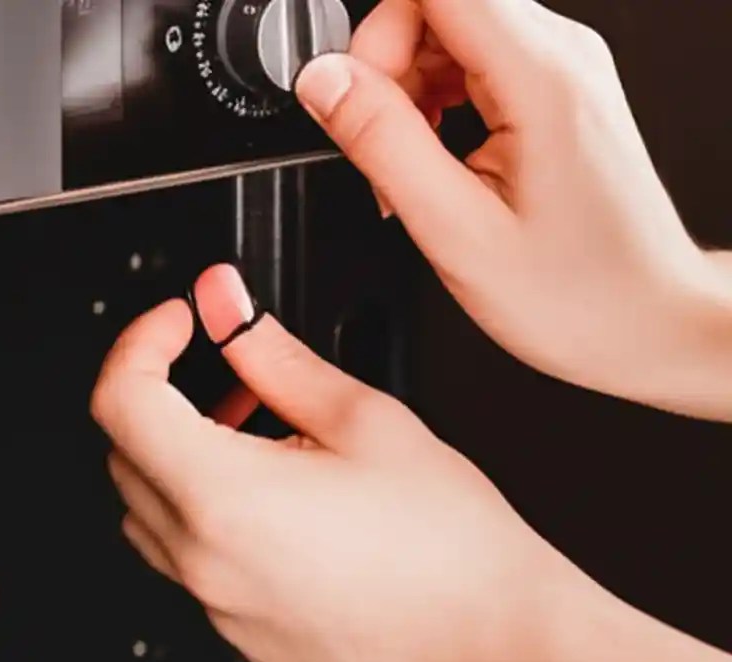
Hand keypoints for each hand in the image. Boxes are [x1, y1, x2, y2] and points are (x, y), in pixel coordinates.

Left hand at [91, 265, 731, 661]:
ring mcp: (215, 604)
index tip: (176, 322)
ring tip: (256, 429)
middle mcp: (202, 559)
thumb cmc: (450, 550)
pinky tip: (271, 493)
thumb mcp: (363, 420)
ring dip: (177, 455)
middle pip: (124, 454)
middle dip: (160, 394)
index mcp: (221, 497)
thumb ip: (275, 355)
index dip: (140, 342)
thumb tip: (228, 308)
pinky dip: (202, 511)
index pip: (120, 400)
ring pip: (147, 510)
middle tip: (229, 368)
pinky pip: (186, 558)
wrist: (496, 645)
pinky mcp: (238, 631)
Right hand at [293, 0, 731, 420]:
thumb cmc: (577, 293)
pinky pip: (468, 63)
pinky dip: (432, 104)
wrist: (647, 321)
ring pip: (446, 32)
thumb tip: (323, 79)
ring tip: (407, 167)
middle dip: (385, 67)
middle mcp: (560, 56)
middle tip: (378, 144)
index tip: (355, 94)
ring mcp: (559, 69)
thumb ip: (382, 142)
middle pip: (436, 4)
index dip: (378, 32)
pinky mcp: (552, 90)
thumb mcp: (455, 229)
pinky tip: (432, 161)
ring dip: (404, 91)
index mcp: (543, 78)